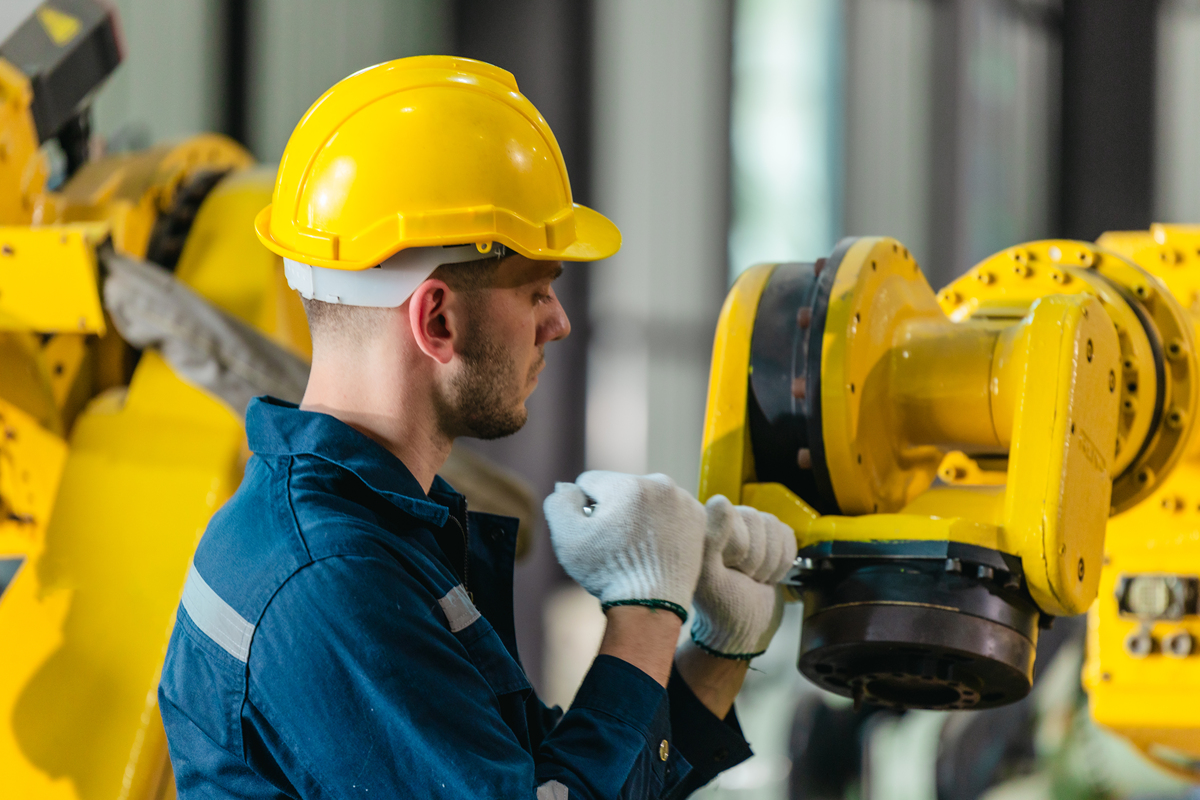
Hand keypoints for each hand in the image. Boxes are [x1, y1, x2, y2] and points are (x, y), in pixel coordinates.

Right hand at [544, 471, 705, 620]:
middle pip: (621, 488)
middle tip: (616, 544)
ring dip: (638, 515)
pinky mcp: (698, 518)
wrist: (652, 605)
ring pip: (646, 498)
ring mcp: (684, 500)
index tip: (595, 535)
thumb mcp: (567, 538)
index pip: (591, 483)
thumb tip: (568, 488)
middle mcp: (661, 484)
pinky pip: (669, 511)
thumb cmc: (607, 572)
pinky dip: (661, 524)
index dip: (584, 509)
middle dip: (613, 509)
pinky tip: (655, 547)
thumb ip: (559, 503)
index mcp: (628, 484)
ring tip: (637, 548)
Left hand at [690, 496, 797, 658]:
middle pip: (756, 518)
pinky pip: (787, 534)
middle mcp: (723, 522)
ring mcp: (747, 529)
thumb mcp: (711, 577)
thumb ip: (712, 540)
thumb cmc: (720, 607)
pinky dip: (783, 560)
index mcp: (701, 527)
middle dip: (755, 557)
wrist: (744, 630)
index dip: (737, 547)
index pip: (731, 514)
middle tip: (742, 577)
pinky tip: (767, 575)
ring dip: (769, 560)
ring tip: (753, 577)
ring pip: (773, 525)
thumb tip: (722, 501)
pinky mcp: (769, 538)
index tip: (728, 570)